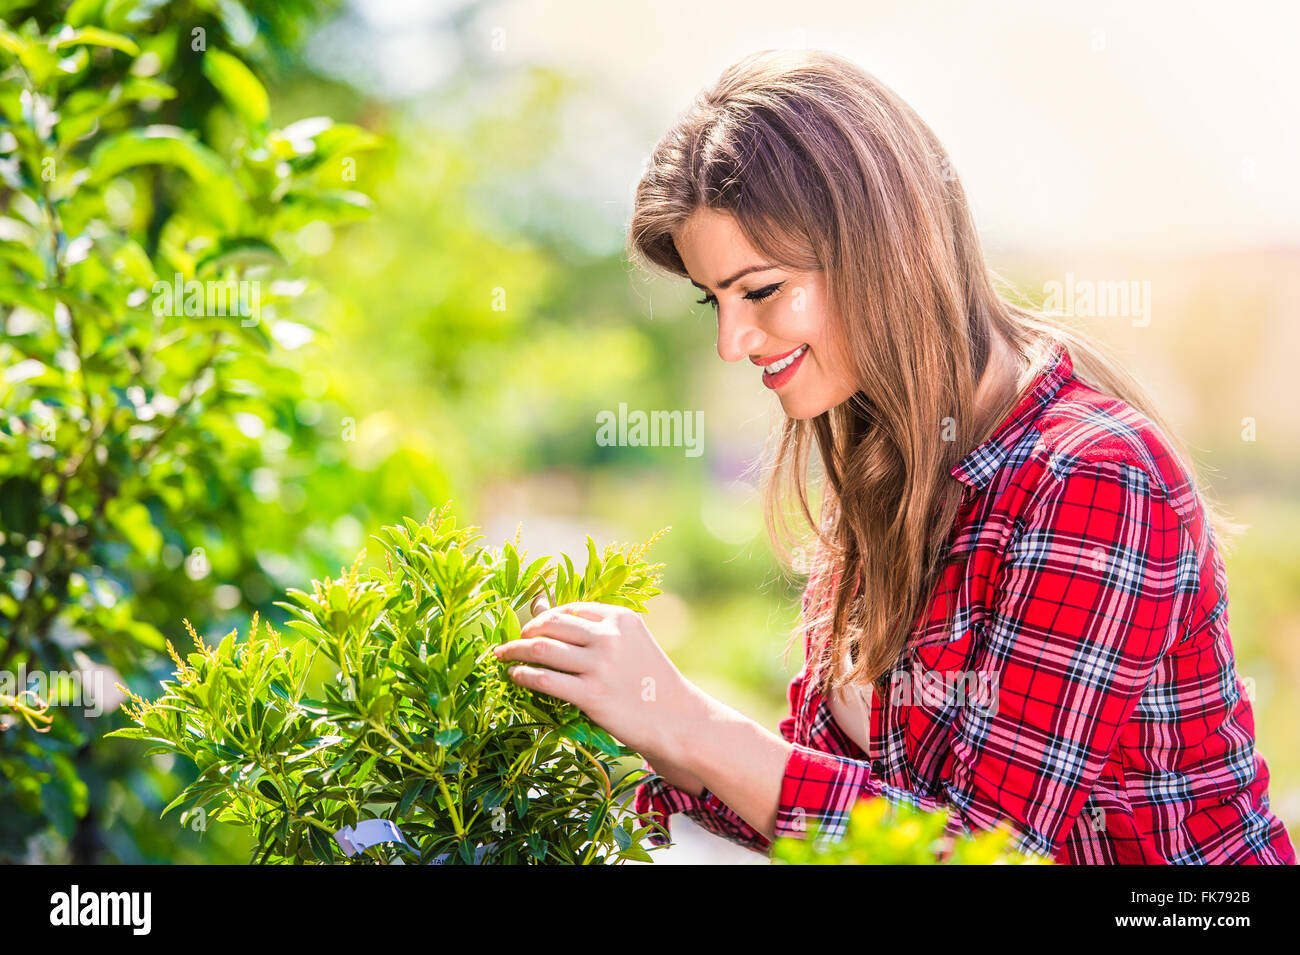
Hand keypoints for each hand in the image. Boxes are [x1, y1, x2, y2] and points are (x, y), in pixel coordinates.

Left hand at [494, 596, 700, 764]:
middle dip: (526, 630)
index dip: (545, 616)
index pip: (570, 608)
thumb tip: (545, 610)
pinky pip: (544, 679)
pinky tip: (515, 676)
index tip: (532, 627)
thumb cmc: (652, 683)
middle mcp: (609, 636)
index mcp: (621, 618)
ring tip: (502, 656)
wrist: (679, 720)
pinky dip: (523, 675)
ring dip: (515, 651)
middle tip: (513, 641)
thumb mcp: (631, 645)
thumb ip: (595, 630)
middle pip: (551, 623)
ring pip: (541, 649)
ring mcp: (600, 666)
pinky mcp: (591, 695)